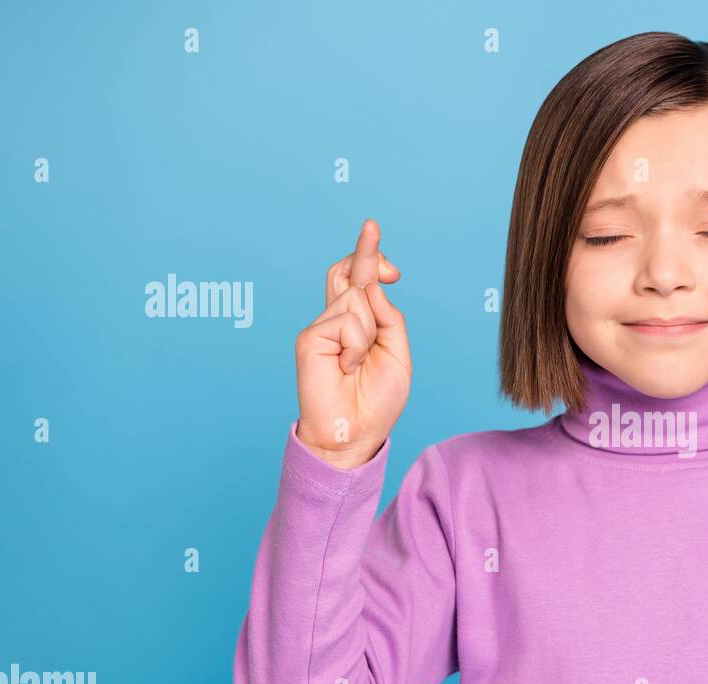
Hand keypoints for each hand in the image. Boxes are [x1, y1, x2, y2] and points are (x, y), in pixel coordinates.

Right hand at [295, 219, 411, 468]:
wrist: (356, 433)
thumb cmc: (377, 400)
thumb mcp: (398, 354)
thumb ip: (390, 318)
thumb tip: (373, 285)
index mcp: (359, 324)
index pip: (359, 280)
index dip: (369, 255)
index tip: (375, 232)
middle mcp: (337, 321)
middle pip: (347, 272)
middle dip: (366, 251)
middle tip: (373, 227)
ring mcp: (321, 327)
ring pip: (357, 300)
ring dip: (369, 332)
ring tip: (358, 363)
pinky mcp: (309, 338)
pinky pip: (347, 322)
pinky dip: (356, 345)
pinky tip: (346, 367)